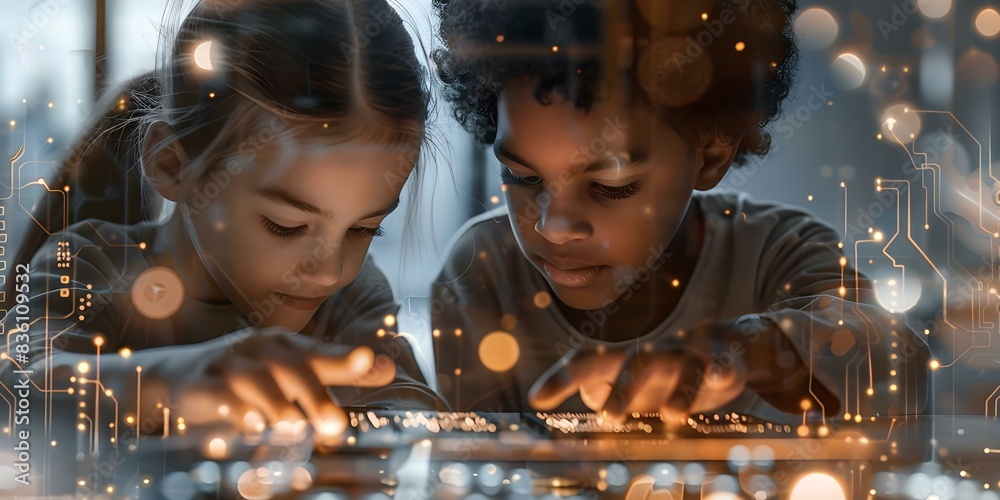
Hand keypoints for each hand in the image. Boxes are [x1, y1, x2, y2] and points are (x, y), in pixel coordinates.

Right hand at [163, 328, 394, 442]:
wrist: (177, 377)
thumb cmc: (249, 374)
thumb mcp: (292, 368)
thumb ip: (337, 370)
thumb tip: (387, 368)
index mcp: (287, 345)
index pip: (322, 353)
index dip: (346, 359)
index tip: (370, 361)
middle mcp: (261, 349)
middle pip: (293, 369)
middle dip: (314, 397)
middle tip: (335, 427)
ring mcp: (231, 365)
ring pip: (258, 383)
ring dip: (278, 406)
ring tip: (293, 428)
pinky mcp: (203, 385)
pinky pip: (222, 398)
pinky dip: (237, 412)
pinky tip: (249, 426)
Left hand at [528, 317, 810, 421]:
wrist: (725, 349)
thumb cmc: (666, 374)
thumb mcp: (632, 386)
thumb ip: (602, 390)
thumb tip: (584, 395)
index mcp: (624, 362)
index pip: (587, 364)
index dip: (561, 379)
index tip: (536, 398)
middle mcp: (653, 354)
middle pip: (633, 362)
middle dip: (622, 389)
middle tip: (609, 416)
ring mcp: (688, 356)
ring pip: (680, 366)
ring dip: (677, 389)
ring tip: (672, 414)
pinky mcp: (722, 362)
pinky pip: (721, 364)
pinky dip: (721, 369)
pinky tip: (721, 375)